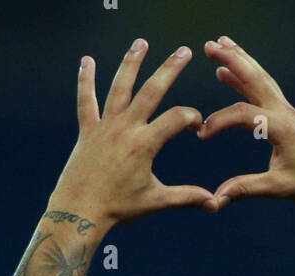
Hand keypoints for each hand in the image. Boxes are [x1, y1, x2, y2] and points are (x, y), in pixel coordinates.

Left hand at [49, 41, 217, 226]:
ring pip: (120, 87)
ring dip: (132, 63)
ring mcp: (105, 127)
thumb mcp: (156, 201)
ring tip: (141, 43)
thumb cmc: (118, 209)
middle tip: (184, 51)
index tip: (197, 126)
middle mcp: (125, 129)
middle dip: (170, 69)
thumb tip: (215, 203)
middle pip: (151, 90)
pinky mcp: (87, 131)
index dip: (192, 117)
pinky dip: (86, 80)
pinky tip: (86, 61)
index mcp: (144, 145)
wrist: (79, 213)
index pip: (176, 118)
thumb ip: (186, 197)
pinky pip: (86, 101)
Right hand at [199, 36, 294, 208]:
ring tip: (219, 45)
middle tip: (210, 45)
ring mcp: (286, 110)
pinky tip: (232, 75)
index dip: (219, 121)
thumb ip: (247, 189)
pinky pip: (264, 89)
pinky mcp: (287, 114)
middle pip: (255, 78)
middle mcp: (284, 112)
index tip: (201, 135)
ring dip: (240, 60)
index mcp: (281, 127)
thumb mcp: (279, 188)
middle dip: (232, 59)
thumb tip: (217, 198)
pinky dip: (247, 78)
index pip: (243, 114)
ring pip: (260, 78)